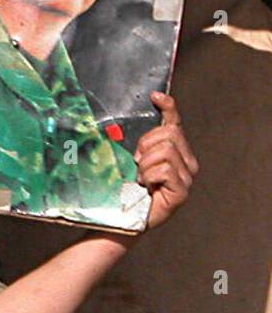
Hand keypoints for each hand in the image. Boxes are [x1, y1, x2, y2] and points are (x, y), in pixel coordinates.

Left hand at [138, 91, 198, 228]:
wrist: (125, 216)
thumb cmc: (127, 187)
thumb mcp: (131, 157)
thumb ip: (139, 140)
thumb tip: (136, 121)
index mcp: (177, 151)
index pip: (175, 123)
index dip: (169, 107)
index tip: (156, 96)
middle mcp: (188, 163)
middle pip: (170, 134)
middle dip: (147, 144)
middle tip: (137, 162)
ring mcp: (187, 178)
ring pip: (166, 151)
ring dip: (146, 164)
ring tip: (141, 178)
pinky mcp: (182, 192)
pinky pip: (165, 170)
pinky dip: (149, 176)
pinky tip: (147, 186)